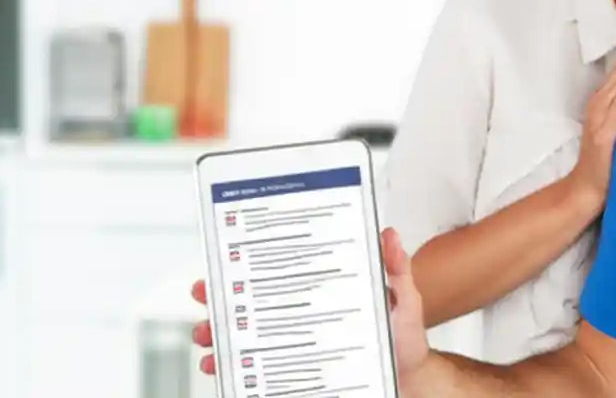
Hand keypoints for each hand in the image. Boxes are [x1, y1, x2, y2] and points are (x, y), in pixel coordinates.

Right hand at [192, 231, 432, 381]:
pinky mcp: (299, 372)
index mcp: (325, 294)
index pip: (283, 275)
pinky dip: (236, 369)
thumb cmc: (405, 339)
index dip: (251, 266)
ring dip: (219, 335)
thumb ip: (397, 270)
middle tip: (204, 297)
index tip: (224, 262)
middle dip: (221, 300)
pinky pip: (260, 370)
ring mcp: (300, 346)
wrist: (411, 381)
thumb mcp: (406, 301)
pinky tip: (222, 369)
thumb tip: (388, 234)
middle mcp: (306, 317)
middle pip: (254, 304)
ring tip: (206, 338)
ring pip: (247, 337)